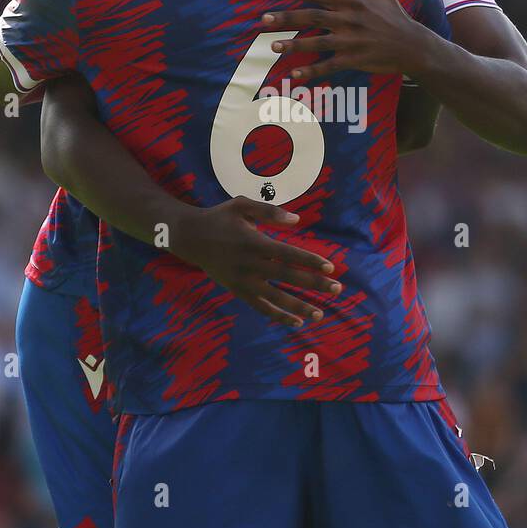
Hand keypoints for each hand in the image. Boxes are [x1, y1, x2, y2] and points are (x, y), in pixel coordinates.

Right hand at [167, 198, 341, 327]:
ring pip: (276, 298)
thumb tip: (297, 221)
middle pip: (288, 277)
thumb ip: (269, 212)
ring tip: (320, 313)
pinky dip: (279, 316)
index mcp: (254, 242)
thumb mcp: (241, 205)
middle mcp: (250, 264)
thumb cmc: (219, 218)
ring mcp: (243, 280)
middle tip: (337, 289)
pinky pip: (261, 307)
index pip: (289, 254)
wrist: (189, 237)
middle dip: (314, 284)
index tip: (331, 266)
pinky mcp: (237, 291)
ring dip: (300, 306)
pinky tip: (297, 322)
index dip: (310, 261)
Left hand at [261, 0, 431, 81]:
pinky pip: (329, 66)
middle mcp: (349, 20)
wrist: (413, 44)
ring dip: (294, 45)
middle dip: (287, 18)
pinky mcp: (354, 60)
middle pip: (313, 17)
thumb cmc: (394, 14)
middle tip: (264, 20)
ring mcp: (351, 42)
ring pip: (317, 43)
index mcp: (353, 2)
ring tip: (273, 47)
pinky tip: (294, 74)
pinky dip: (312, 71)